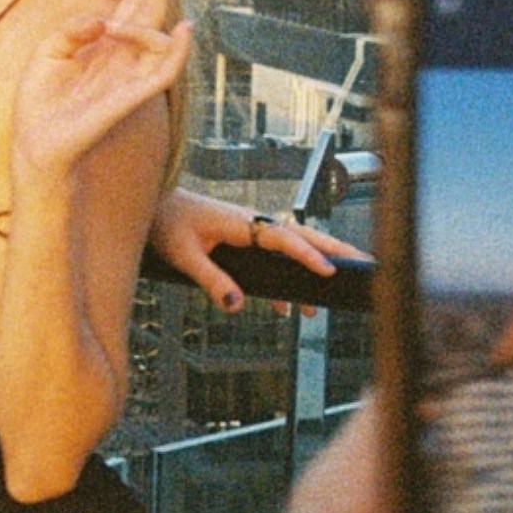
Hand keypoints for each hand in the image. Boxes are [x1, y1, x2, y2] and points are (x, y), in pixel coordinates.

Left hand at [10, 0, 192, 185]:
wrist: (35, 146)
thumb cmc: (40, 106)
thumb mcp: (46, 54)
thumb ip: (71, 30)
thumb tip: (102, 20)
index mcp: (103, 47)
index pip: (132, 7)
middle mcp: (122, 59)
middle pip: (149, 14)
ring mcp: (129, 78)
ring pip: (159, 39)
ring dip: (155, 10)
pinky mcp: (130, 99)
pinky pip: (162, 75)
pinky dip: (176, 53)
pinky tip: (185, 28)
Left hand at [151, 184, 364, 311]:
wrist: (150, 203)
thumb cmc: (163, 223)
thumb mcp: (182, 255)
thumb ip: (210, 279)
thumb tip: (236, 306)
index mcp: (240, 222)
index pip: (283, 238)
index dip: (308, 255)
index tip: (329, 272)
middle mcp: (250, 223)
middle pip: (300, 236)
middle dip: (332, 250)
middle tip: (362, 264)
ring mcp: (248, 231)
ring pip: (290, 248)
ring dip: (311, 270)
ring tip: (323, 305)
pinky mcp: (241, 240)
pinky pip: (273, 258)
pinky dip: (284, 280)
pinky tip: (285, 309)